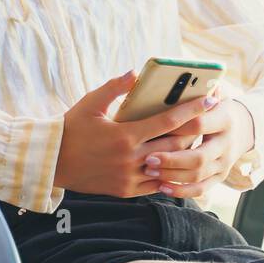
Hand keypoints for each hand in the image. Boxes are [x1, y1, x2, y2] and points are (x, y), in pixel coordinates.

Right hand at [53, 71, 222, 197]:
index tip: (210, 100)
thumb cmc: (71, 128)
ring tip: (194, 141)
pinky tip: (175, 163)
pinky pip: (156, 184)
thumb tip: (135, 72)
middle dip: (194, 131)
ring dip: (183, 154)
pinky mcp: (125, 190)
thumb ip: (115, 87)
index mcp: (125, 135)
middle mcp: (131, 158)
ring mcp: (129, 178)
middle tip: (206, 119)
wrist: (52, 162)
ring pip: (168, 166)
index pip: (168, 121)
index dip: (192, 110)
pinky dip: (168, 173)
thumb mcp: (90, 103)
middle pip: (175, 145)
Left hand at [141, 98, 255, 199]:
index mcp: (225, 119)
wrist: (243, 128)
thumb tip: (167, 74)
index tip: (153, 130)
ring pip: (197, 175)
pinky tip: (162, 188)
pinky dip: (181, 191)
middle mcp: (227, 144)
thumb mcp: (211, 94)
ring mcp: (224, 163)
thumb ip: (194, 89)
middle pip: (198, 157)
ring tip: (148, 171)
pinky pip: (200, 189)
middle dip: (171, 159)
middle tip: (147, 158)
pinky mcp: (219, 177)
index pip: (198, 124)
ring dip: (172, 175)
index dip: (176, 128)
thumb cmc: (215, 107)